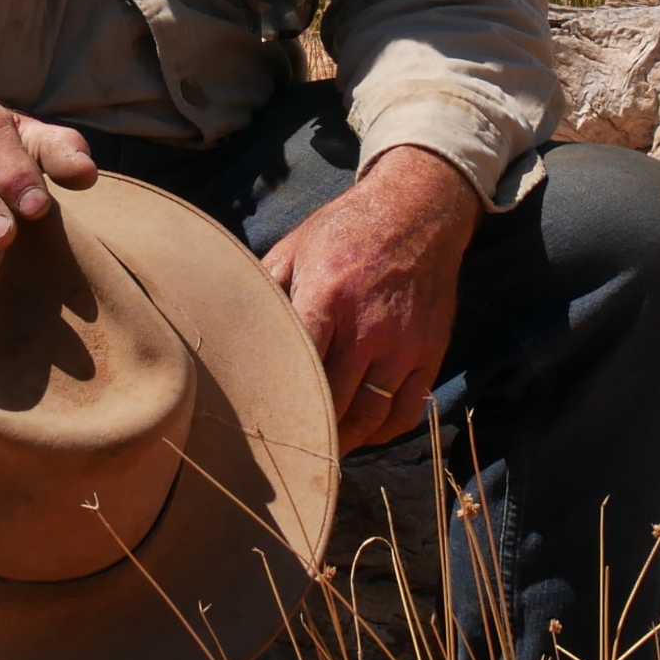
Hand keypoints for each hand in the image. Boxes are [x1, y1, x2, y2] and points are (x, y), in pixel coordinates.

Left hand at [263, 146, 481, 453]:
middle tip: (284, 447)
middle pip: (333, 403)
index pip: (297, 368)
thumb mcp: (296, 248)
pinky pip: (407, 410)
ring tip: (322, 449)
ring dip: (344, 441)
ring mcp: (403, 345)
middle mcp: (367, 329)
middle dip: (308, 430)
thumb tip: (230, 323)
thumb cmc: (347, 229)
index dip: (278, 400)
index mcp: (326, 299)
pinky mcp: (429, 353)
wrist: (418, 210)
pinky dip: (384, 432)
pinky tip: (364, 432)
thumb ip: (266, 289)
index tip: (257, 422)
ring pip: (370, 416)